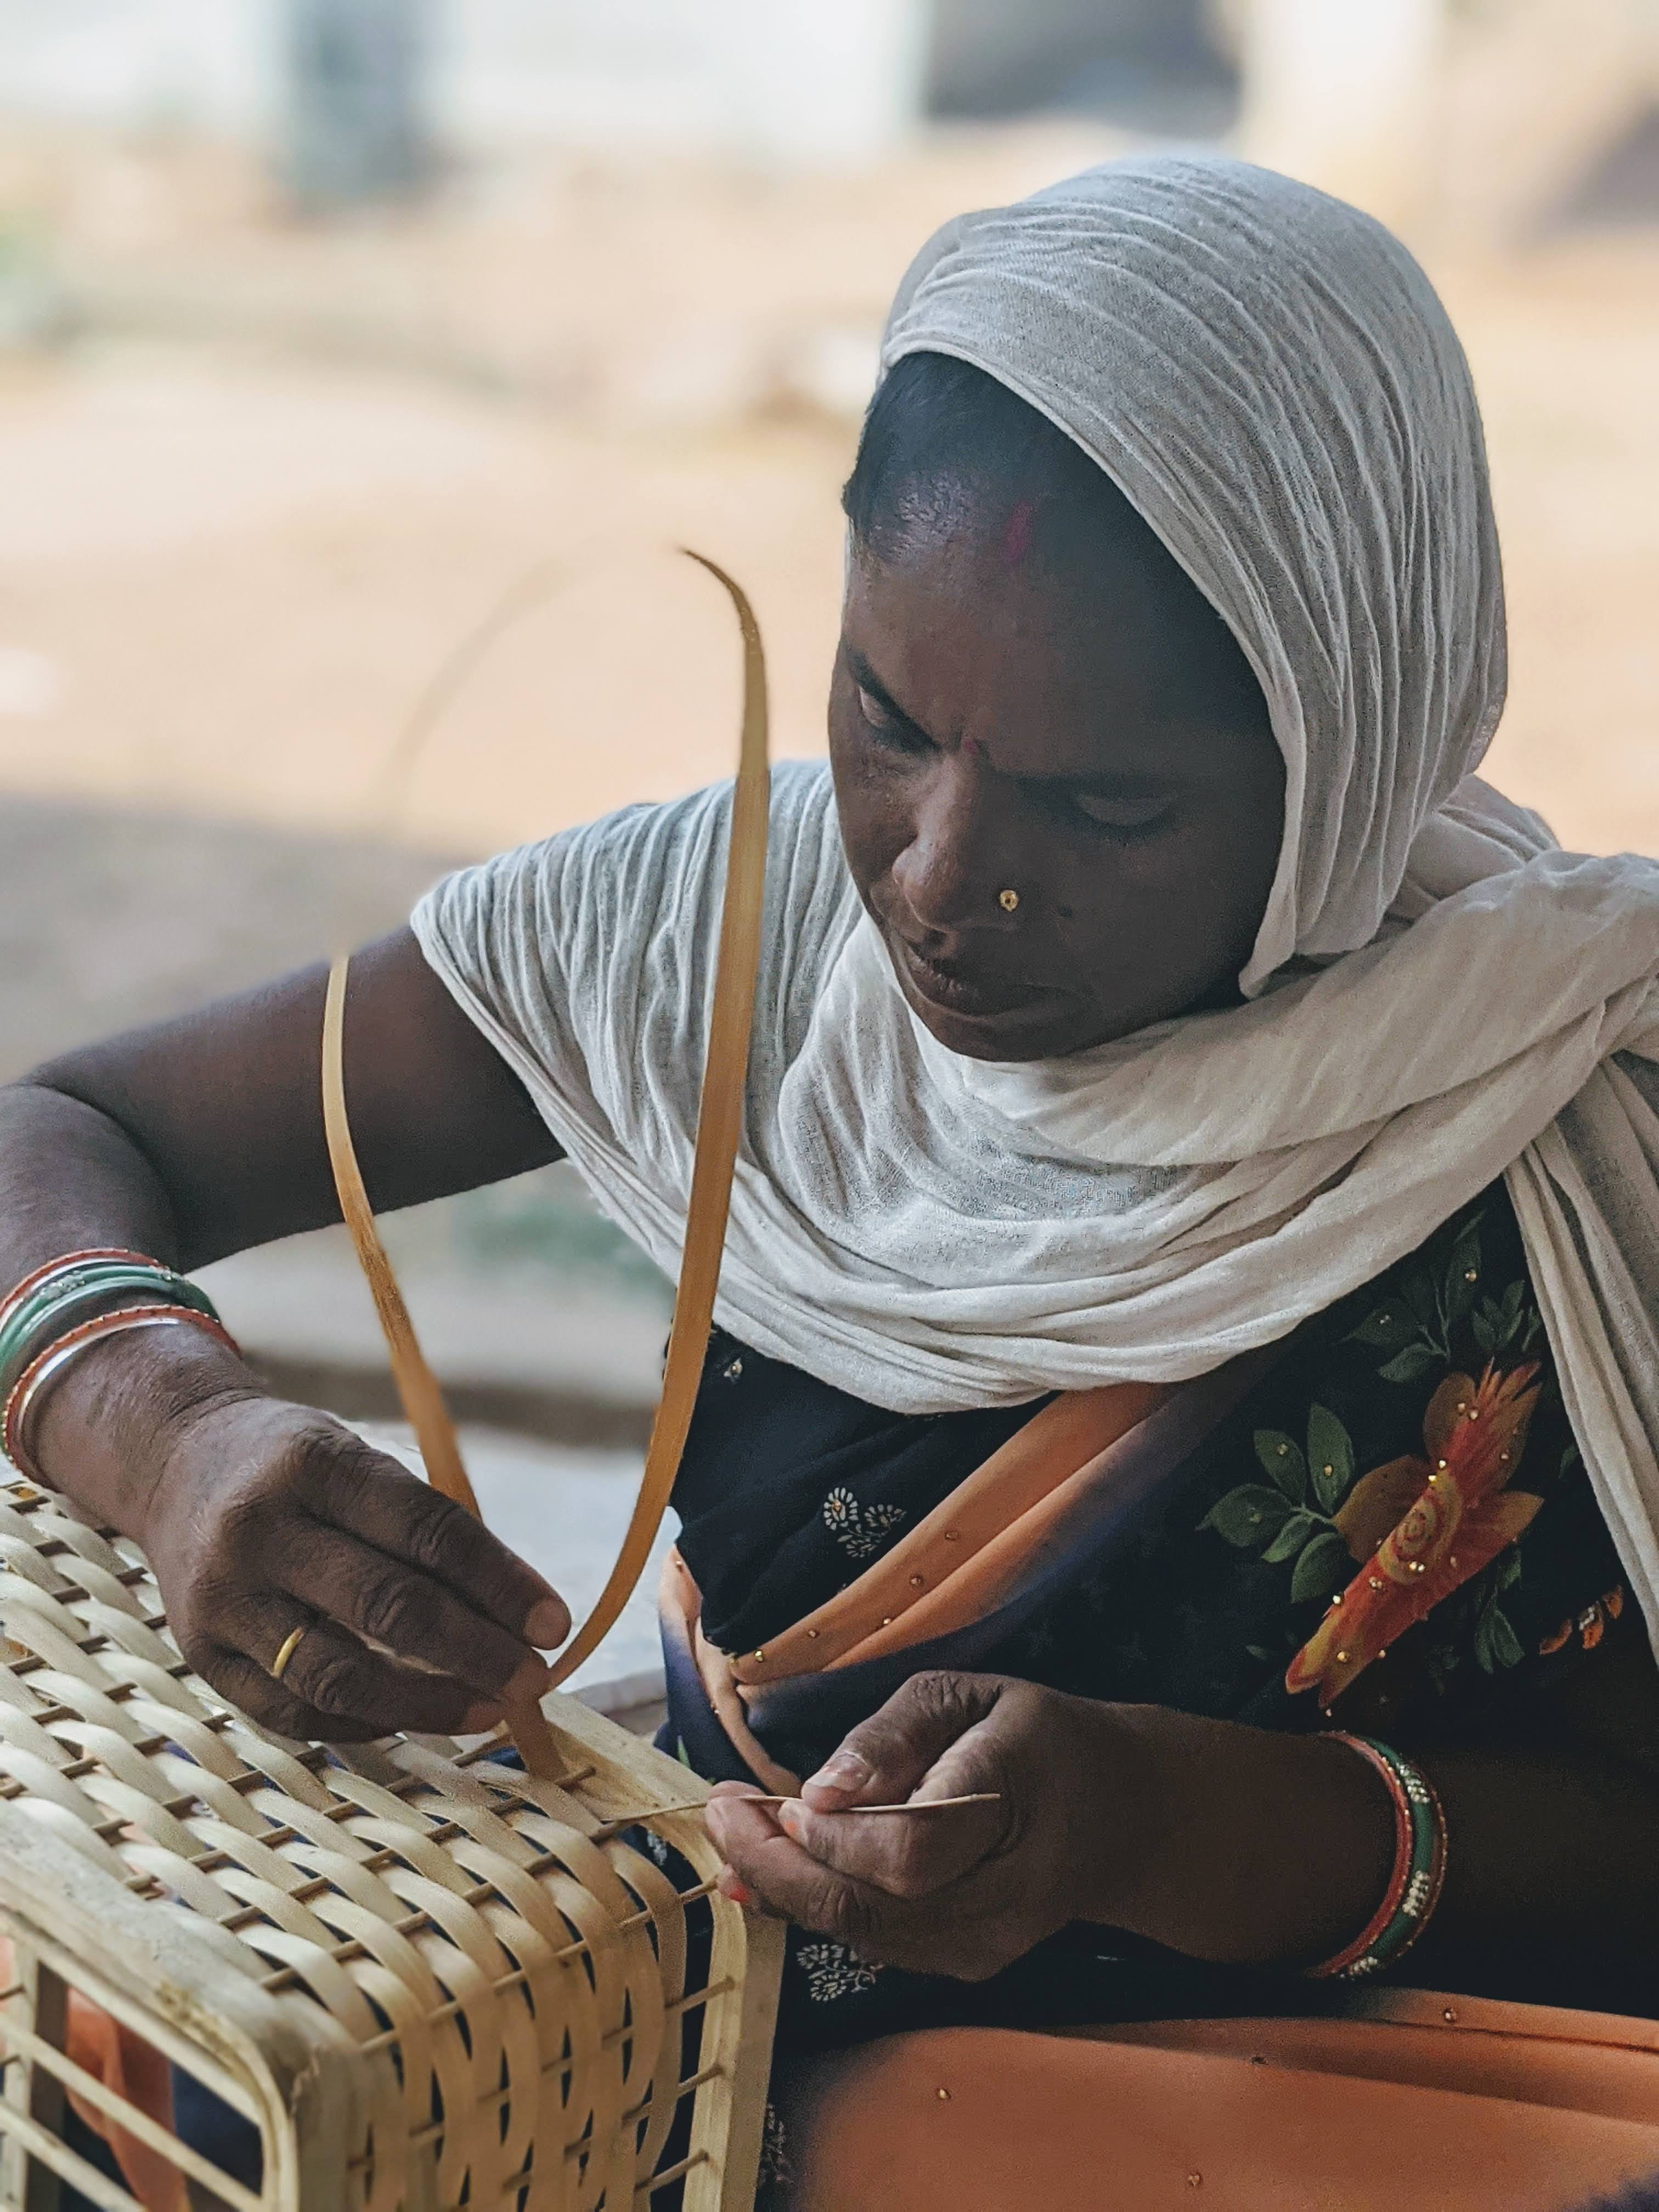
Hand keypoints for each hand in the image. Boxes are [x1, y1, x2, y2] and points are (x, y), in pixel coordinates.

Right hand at [135, 1393, 570, 1741]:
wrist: (175, 1463)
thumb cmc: (298, 1467)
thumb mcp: (358, 1463)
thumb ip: (427, 1531)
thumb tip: (518, 1618)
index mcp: (316, 1465)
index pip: (427, 1530)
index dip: (499, 1582)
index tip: (554, 1624)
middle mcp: (261, 1531)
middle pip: (386, 1607)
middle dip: (475, 1651)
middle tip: (534, 1679)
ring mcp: (223, 1599)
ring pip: (338, 1675)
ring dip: (427, 1704)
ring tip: (489, 1709)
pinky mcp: (203, 1655)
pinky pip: (293, 1712)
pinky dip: (363, 1722)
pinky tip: (413, 1717)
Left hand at [704, 1671, 1401, 1978]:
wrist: (1117, 1816)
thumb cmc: (1028, 1736)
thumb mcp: (968, 1694)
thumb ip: (891, 1735)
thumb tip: (818, 1791)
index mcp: (1018, 1787)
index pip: (914, 1843)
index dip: (835, 1836)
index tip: (774, 1797)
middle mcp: (1012, 1883)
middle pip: (878, 1902)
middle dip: (781, 1865)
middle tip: (718, 1814)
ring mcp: (995, 1938)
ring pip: (869, 1934)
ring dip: (783, 1890)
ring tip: (729, 1835)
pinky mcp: (972, 1964)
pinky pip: (877, 1945)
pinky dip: (813, 1910)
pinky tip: (768, 1873)